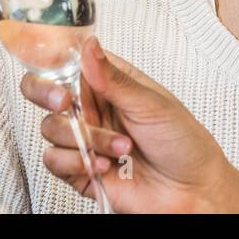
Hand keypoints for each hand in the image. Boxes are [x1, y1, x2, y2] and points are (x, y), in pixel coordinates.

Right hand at [21, 38, 238, 213]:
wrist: (192, 191)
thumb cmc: (183, 142)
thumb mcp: (151, 103)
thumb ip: (113, 78)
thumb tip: (89, 47)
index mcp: (110, 82)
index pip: (69, 61)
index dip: (51, 57)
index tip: (48, 60)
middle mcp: (93, 108)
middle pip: (46, 92)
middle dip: (46, 93)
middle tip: (64, 100)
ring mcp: (86, 138)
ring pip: (51, 128)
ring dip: (84, 138)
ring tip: (119, 146)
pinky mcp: (80, 168)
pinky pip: (55, 160)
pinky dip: (76, 162)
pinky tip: (103, 164)